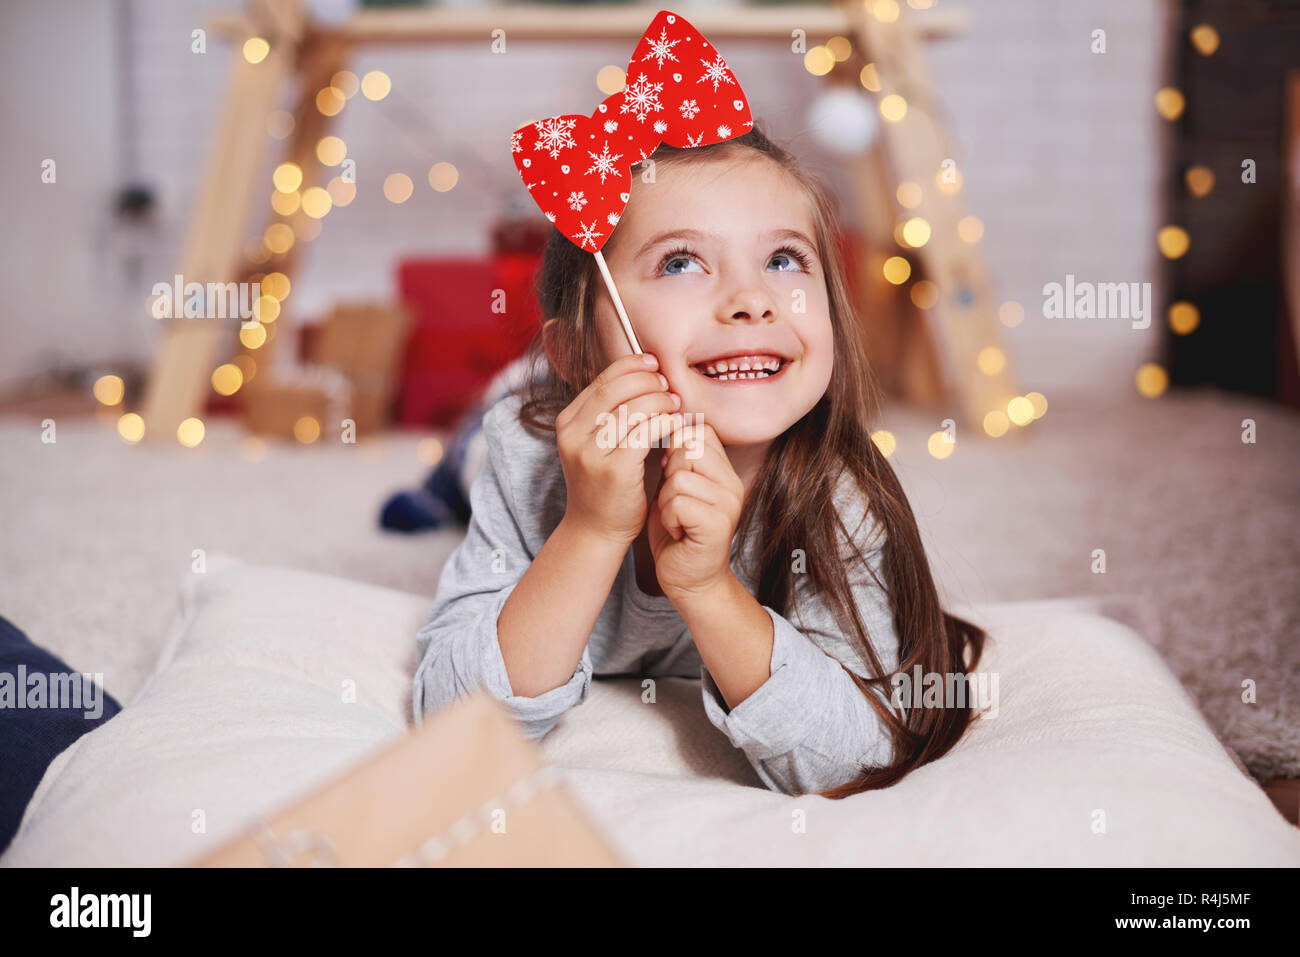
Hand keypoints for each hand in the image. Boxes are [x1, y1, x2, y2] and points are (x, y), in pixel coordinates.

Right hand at [555, 351, 680, 547]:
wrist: (595, 529)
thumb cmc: (604, 484)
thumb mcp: (597, 444)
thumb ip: (611, 413)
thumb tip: (645, 375)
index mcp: (568, 423)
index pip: (601, 381)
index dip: (630, 366)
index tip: (652, 363)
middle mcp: (573, 435)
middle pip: (615, 390)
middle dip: (647, 381)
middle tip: (667, 384)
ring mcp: (591, 453)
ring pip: (631, 410)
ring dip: (659, 400)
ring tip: (674, 403)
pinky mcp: (614, 470)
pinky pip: (644, 434)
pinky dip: (664, 423)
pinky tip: (675, 424)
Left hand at [646, 421, 744, 600]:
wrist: (689, 580)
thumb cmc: (677, 533)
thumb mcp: (674, 489)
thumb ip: (674, 461)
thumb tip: (667, 427)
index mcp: (724, 472)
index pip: (699, 432)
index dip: (675, 449)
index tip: (672, 478)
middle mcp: (732, 484)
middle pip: (687, 448)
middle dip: (668, 475)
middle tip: (674, 505)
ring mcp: (728, 503)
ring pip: (679, 477)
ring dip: (665, 501)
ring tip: (675, 520)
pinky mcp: (717, 524)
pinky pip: (678, 501)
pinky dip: (668, 518)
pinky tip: (678, 532)